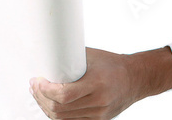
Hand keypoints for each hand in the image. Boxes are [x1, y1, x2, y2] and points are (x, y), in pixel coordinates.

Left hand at [30, 47, 171, 119]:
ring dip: (47, 107)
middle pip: (60, 109)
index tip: (37, 82)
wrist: (136, 78)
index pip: (64, 95)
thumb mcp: (92, 57)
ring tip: (40, 95)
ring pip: (63, 118)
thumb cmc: (114, 65)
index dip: (45, 90)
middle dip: (41, 98)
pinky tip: (52, 105)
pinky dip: (59, 114)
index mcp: (97, 83)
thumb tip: (49, 57)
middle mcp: (99, 101)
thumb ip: (71, 60)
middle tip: (35, 87)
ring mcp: (99, 114)